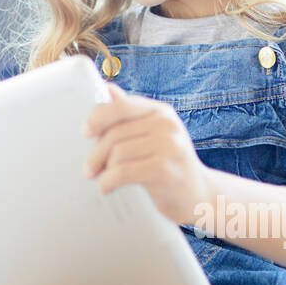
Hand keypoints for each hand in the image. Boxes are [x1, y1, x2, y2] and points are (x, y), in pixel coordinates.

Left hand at [81, 82, 212, 227]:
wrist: (200, 196)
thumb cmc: (169, 164)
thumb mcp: (152, 135)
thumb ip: (130, 114)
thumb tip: (108, 89)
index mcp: (161, 112)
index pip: (122, 106)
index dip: (98, 117)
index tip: (84, 132)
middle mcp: (167, 125)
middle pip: (115, 134)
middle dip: (96, 153)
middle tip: (88, 169)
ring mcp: (169, 147)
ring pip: (117, 153)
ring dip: (103, 170)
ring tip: (100, 179)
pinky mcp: (166, 170)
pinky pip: (124, 172)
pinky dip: (109, 181)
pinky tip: (106, 188)